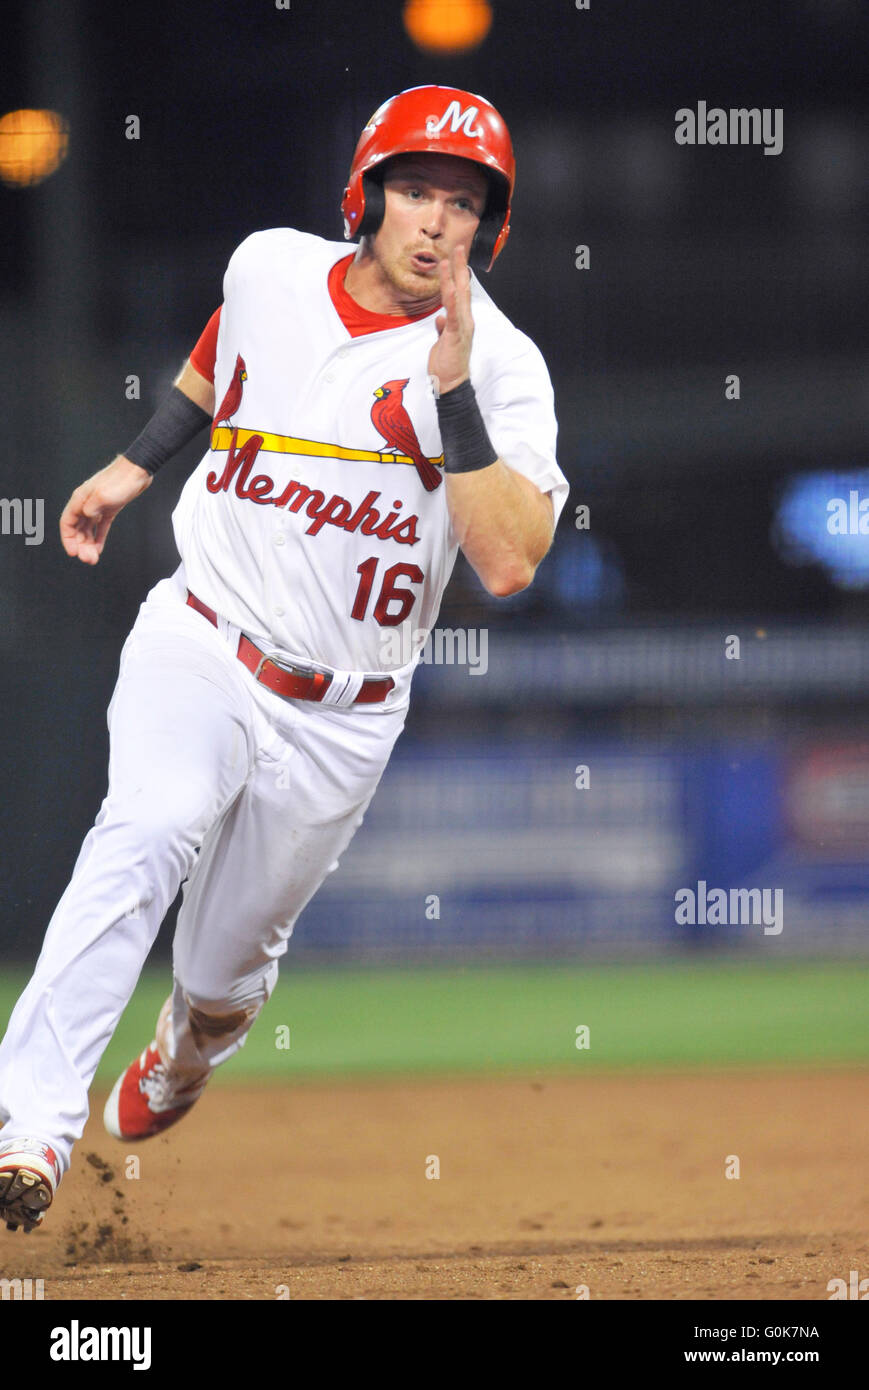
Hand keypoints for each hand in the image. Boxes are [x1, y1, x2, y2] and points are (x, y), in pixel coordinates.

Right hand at [59, 455, 152, 563]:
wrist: (138, 470)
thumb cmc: (121, 480)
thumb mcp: (105, 494)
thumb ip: (93, 506)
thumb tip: (87, 515)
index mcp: (80, 499)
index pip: (67, 522)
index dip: (68, 539)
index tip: (73, 553)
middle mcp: (86, 504)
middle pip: (77, 529)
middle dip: (80, 545)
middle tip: (88, 560)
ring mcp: (98, 507)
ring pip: (88, 529)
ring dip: (89, 544)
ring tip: (93, 559)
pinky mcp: (109, 509)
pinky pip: (101, 527)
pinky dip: (99, 538)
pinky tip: (99, 549)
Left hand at [427, 245, 473, 394]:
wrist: (452, 383)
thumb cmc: (448, 364)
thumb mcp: (443, 342)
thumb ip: (443, 329)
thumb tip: (440, 319)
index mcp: (463, 321)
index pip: (461, 293)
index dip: (458, 275)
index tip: (456, 258)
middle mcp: (466, 320)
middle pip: (463, 288)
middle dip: (460, 267)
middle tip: (458, 247)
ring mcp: (462, 326)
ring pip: (458, 296)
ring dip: (454, 277)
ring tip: (449, 259)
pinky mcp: (455, 334)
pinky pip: (453, 313)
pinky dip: (450, 300)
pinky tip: (448, 286)